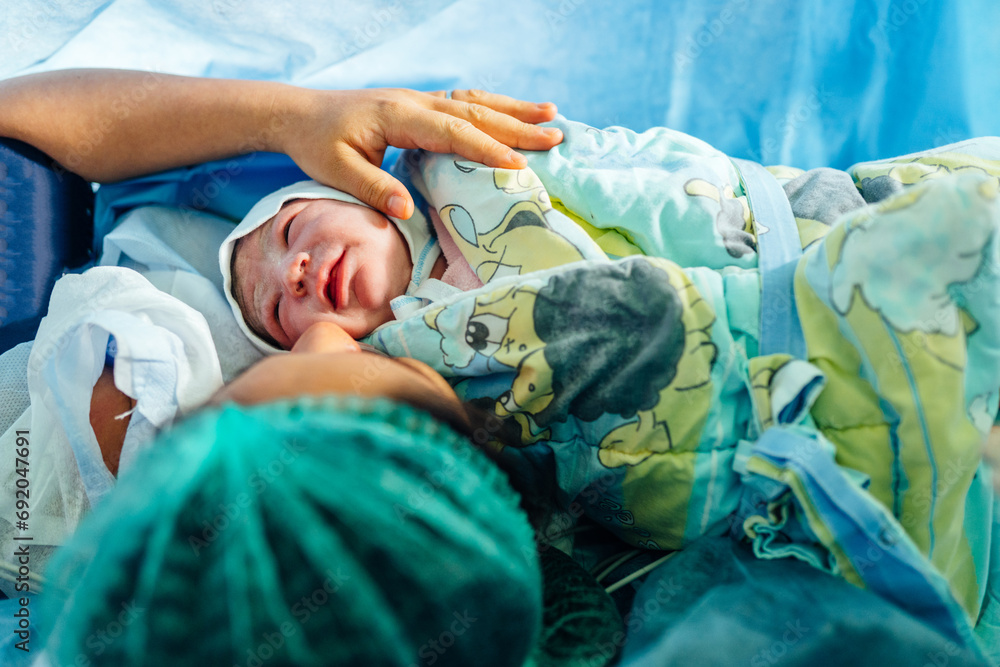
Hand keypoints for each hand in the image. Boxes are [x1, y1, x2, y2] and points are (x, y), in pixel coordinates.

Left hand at [277, 88, 562, 218]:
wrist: (298, 114)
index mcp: (398, 116)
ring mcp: (419, 100)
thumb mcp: (336, 172)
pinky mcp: (419, 105)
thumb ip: (373, 188)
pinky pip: (464, 104)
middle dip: (518, 125)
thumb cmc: (316, 144)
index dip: (487, 148)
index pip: (452, 132)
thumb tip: (408, 211)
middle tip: (556, 136)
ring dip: (513, 109)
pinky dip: (493, 108)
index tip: (519, 163)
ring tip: (551, 115)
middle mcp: (414, 102)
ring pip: (474, 102)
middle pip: (474, 112)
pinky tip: (513, 113)